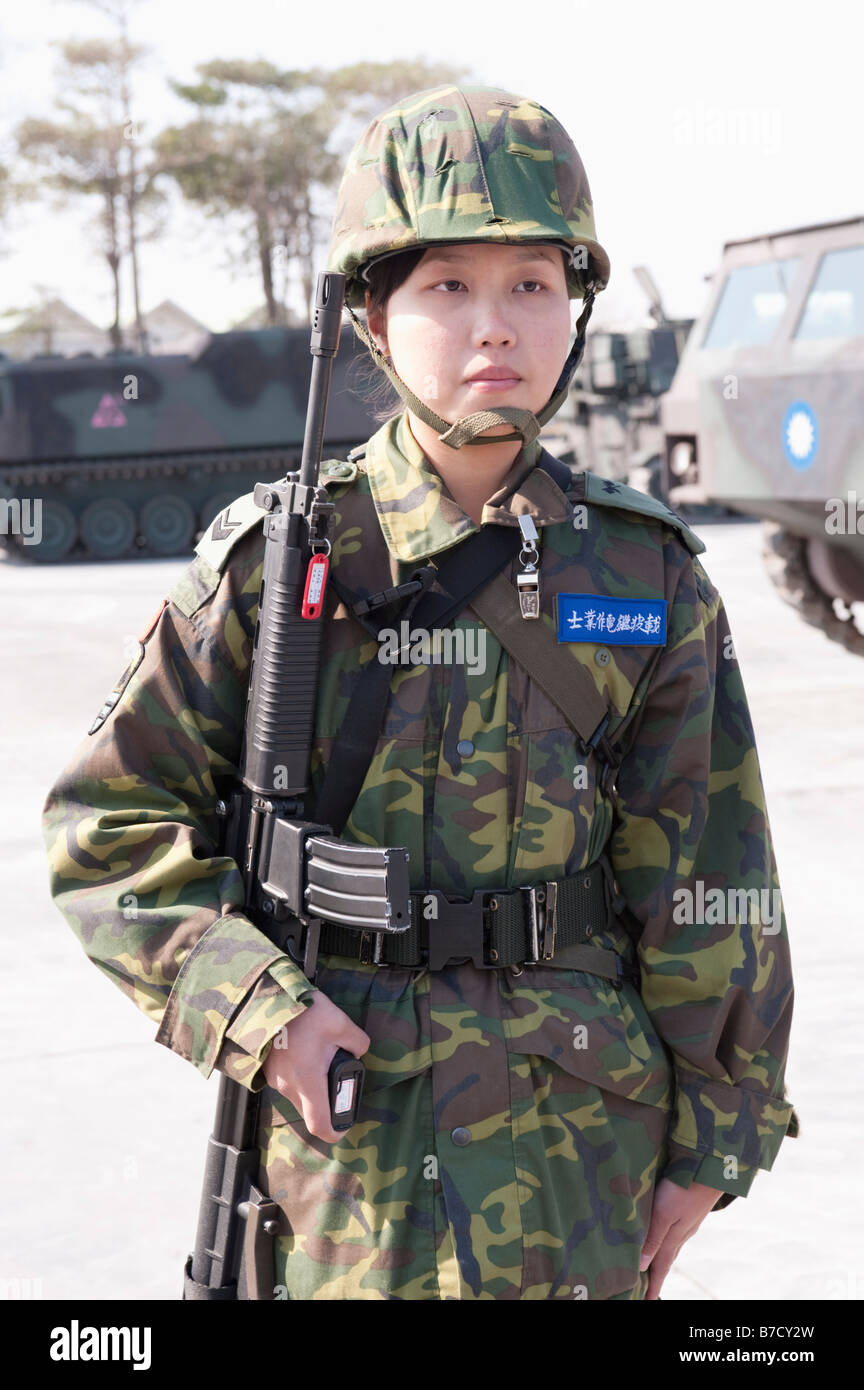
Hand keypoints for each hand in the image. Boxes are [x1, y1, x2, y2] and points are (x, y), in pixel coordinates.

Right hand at [262, 991, 369, 1143]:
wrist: (266, 998)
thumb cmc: (302, 1011)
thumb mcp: (340, 1023)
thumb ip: (357, 1042)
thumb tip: (358, 1051)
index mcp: (307, 1080)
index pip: (319, 1123)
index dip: (334, 1131)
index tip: (344, 1126)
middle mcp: (288, 1085)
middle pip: (310, 1108)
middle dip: (326, 1100)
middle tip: (338, 1078)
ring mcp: (274, 1079)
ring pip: (298, 1094)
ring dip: (312, 1085)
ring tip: (321, 1057)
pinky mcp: (267, 1070)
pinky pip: (288, 1082)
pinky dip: (299, 1075)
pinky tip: (305, 1052)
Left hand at [639, 1177, 722, 1298]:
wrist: (709, 1168)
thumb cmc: (682, 1190)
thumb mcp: (663, 1214)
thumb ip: (653, 1238)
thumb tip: (642, 1266)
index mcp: (674, 1238)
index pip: (660, 1267)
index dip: (652, 1285)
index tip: (647, 1301)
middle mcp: (682, 1234)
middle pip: (667, 1260)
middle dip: (657, 1276)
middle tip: (649, 1291)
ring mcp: (688, 1223)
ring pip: (672, 1246)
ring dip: (662, 1259)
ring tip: (654, 1268)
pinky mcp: (690, 1210)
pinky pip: (676, 1234)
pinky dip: (668, 1242)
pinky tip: (666, 1237)